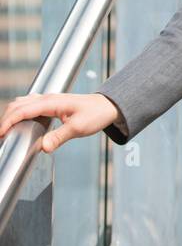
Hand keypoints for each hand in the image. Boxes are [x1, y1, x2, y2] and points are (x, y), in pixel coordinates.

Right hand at [0, 93, 120, 151]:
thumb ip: (60, 137)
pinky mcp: (51, 104)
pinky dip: (19, 112)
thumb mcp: (78, 128)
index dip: (8, 121)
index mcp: (51, 102)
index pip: (23, 109)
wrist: (106, 106)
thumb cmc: (95, 114)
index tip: (0, 133)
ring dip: (11, 114)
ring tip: (6, 131)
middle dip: (5, 118)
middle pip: (18, 104)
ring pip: (22, 103)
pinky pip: (29, 104)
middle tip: (1, 136)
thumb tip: (43, 147)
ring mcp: (48, 100)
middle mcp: (47, 98)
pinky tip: (20, 123)